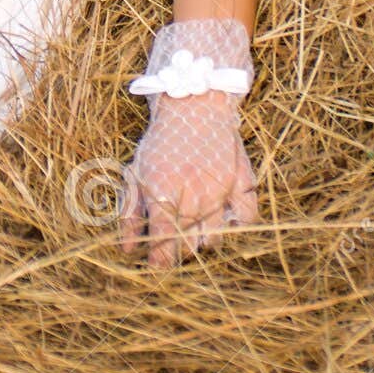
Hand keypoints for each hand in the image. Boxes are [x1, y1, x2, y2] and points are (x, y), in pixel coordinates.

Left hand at [119, 89, 258, 268]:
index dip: (158, 262)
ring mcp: (221, 191)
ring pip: (215, 239)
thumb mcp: (136, 172)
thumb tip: (127, 250)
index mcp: (164, 194)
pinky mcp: (242, 182)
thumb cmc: (160, 142)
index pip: (163, 245)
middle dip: (178, 250)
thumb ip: (130, 213)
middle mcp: (194, 197)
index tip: (155, 265)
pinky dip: (236, 225)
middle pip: (188, 247)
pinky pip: (246, 219)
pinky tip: (223, 219)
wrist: (193, 106)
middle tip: (173, 242)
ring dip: (203, 239)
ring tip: (194, 227)